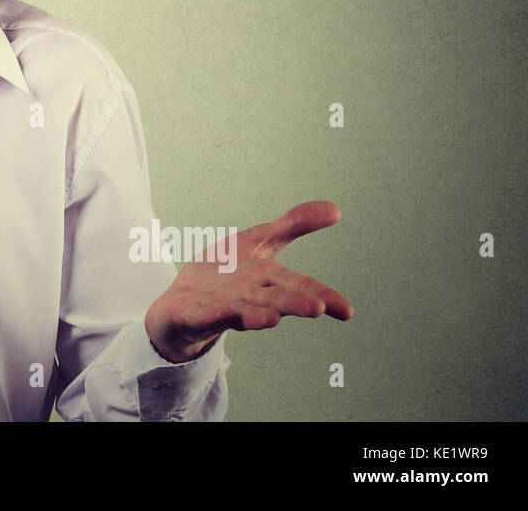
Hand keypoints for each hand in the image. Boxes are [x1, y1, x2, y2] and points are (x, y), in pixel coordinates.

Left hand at [143, 200, 352, 362]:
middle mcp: (248, 298)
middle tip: (316, 308)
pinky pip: (203, 316)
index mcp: (266, 281)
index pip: (299, 286)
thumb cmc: (225, 274)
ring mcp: (220, 308)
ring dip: (257, 316)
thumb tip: (336, 209)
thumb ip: (292, 226)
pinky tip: (223, 313)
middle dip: (293, 304)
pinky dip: (213, 316)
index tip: (347, 311)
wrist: (180, 304)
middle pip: (274, 299)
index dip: (323, 296)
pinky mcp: (192, 314)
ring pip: (242, 312)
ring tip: (273, 318)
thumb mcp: (257, 242)